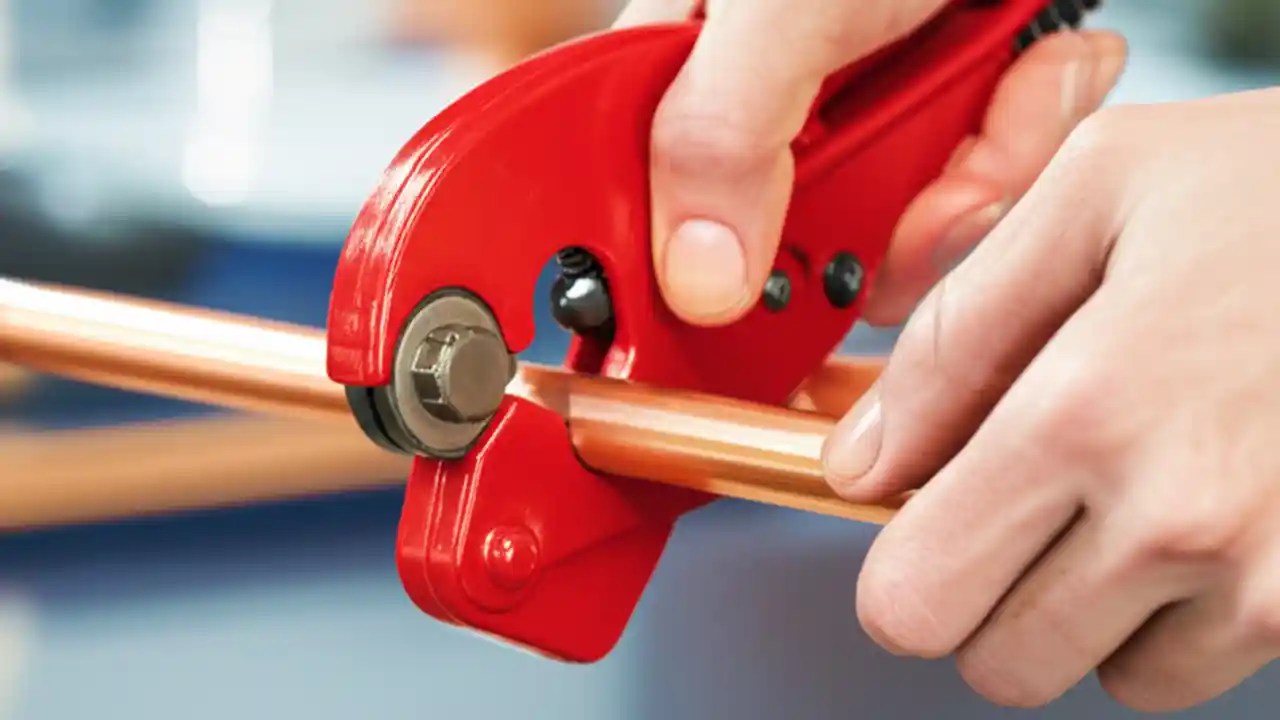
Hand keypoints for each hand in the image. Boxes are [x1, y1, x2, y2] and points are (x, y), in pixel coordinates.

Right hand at [613, 0, 1125, 325]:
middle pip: (772, 255)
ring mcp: (847, 124)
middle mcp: (753, 111)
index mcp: (669, 72)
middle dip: (863, 240)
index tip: (691, 344)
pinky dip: (1019, 146)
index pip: (624, 210)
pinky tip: (1033, 78)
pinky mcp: (932, 128)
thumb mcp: (778, 3)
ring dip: (963, 185)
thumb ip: (718, 131)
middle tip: (911, 202)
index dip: (651, 292)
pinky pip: (970, 198)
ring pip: (886, 240)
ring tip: (996, 108)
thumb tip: (695, 280)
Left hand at [822, 88, 1279, 710]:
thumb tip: (861, 460)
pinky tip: (1204, 514)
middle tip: (1031, 499)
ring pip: (1103, 673)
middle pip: (998, 661)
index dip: (903, 568)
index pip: (914, 600)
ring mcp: (1268, 582)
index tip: (925, 524)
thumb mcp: (1092, 193)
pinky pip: (1198, 671)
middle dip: (990, 591)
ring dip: (1092, 604)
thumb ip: (953, 335)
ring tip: (1138, 485)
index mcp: (1086, 410)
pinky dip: (1182, 614)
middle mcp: (1177, 520)